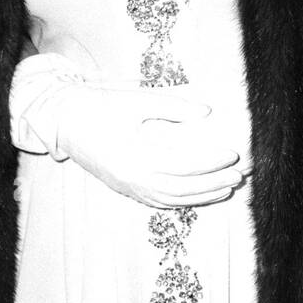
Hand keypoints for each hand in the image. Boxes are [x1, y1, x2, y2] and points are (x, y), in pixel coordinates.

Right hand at [11, 54, 248, 208]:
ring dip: (202, 196)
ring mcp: (127, 188)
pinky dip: (182, 200)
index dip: (211, 161)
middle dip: (214, 183)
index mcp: (135, 158)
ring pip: (172, 199)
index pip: (184, 165)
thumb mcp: (135, 101)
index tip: (233, 154)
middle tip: (240, 175)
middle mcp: (132, 179)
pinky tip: (199, 195)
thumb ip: (171, 106)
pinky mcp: (124, 188)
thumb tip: (205, 112)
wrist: (62, 120)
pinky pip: (158, 201)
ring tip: (228, 188)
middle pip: (182, 188)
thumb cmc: (98, 106)